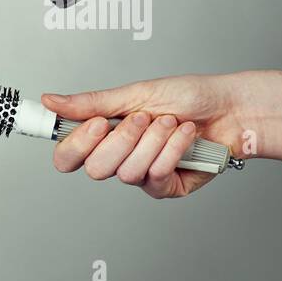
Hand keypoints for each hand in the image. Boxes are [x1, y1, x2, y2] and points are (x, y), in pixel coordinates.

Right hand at [40, 75, 251, 198]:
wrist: (230, 108)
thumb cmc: (187, 96)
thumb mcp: (133, 93)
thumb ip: (89, 103)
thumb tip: (50, 101)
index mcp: (102, 135)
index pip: (68, 156)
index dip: (76, 145)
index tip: (97, 124)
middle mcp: (118, 158)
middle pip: (95, 169)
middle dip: (123, 140)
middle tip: (143, 119)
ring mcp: (141, 174)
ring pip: (127, 173)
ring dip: (153, 142)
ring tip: (171, 123)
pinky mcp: (166, 187)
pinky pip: (156, 177)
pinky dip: (173, 151)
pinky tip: (185, 136)